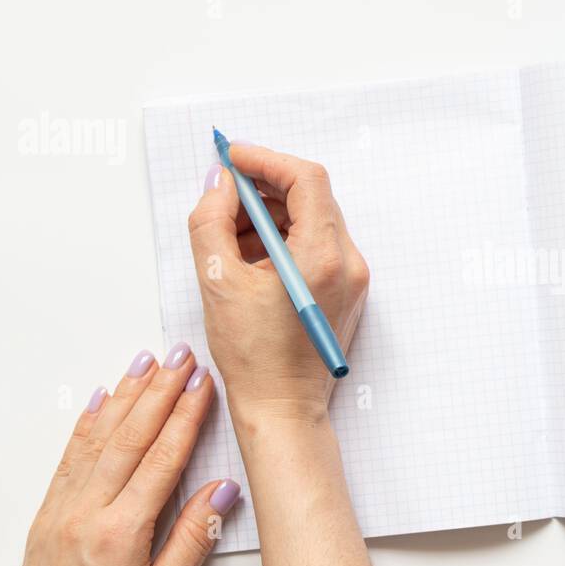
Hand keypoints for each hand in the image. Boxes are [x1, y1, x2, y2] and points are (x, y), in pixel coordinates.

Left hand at [0, 346, 237, 565]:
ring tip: (146, 363)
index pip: (161, 459)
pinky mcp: (47, 516)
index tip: (202, 385)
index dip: (185, 416)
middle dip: (159, 390)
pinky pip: (69, 457)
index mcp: (120, 534)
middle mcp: (85, 514)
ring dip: (125, 396)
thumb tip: (221, 491)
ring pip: (97, 439)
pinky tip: (101, 401)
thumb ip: (193, 538)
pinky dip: (88, 424)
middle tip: (180, 357)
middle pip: (130, 437)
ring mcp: (61, 511)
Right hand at [187, 143, 369, 421]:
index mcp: (322, 257)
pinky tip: (249, 258)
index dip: (265, 160)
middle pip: (311, 197)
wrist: (283, 408)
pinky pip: (317, 244)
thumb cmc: (253, 356)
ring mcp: (353, 276)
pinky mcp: (347, 289)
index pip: (305, 179)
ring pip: (312, 220)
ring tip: (228, 235)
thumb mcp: (217, 281)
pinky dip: (283, 239)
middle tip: (222, 197)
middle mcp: (349, 262)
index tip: (232, 158)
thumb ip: (211, 221)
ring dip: (270, 215)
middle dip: (263, 189)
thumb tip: (218, 184)